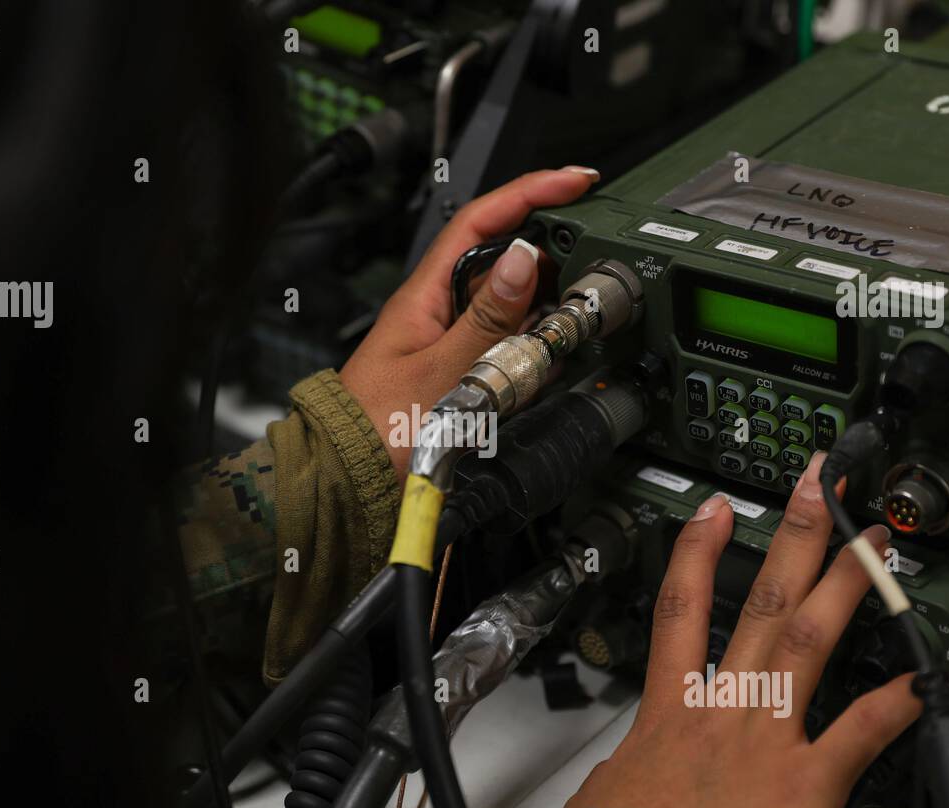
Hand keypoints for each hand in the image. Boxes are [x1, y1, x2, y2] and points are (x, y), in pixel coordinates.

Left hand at [341, 167, 599, 479]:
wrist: (355, 485)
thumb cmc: (377, 431)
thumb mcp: (442, 372)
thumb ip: (487, 319)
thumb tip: (524, 261)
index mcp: (426, 294)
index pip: (481, 221)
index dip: (529, 192)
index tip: (575, 181)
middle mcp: (441, 310)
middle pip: (508, 261)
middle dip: (553, 257)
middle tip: (592, 262)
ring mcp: (455, 342)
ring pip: (516, 308)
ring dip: (548, 312)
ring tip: (571, 324)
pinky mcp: (466, 374)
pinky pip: (512, 348)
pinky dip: (536, 351)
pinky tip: (548, 363)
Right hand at [559, 451, 922, 807]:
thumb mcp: (602, 792)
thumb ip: (625, 766)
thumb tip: (624, 772)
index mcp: (671, 710)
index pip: (683, 608)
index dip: (700, 551)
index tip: (717, 510)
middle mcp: (724, 709)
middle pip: (764, 605)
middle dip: (794, 539)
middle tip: (819, 491)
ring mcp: (768, 739)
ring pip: (811, 643)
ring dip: (846, 588)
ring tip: (872, 546)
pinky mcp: (806, 785)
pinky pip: (857, 736)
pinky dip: (893, 706)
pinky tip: (920, 677)